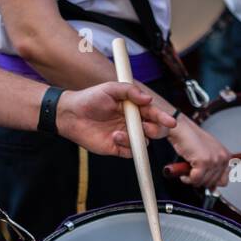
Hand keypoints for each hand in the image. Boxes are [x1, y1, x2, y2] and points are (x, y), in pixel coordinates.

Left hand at [56, 82, 176, 156]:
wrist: (71, 114)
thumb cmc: (90, 98)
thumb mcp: (110, 89)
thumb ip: (130, 91)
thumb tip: (148, 98)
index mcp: (134, 108)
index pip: (153, 114)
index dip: (163, 118)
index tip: (170, 122)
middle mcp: (132, 123)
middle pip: (153, 130)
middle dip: (154, 130)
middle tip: (145, 127)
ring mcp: (125, 136)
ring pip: (143, 142)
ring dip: (135, 138)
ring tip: (119, 132)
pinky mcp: (117, 148)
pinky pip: (130, 152)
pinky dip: (126, 147)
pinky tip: (114, 137)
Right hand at [167, 116, 230, 187]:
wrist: (181, 129)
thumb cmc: (191, 140)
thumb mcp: (206, 155)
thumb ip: (212, 170)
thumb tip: (213, 189)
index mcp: (226, 156)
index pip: (224, 181)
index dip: (211, 183)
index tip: (203, 179)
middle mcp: (222, 158)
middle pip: (213, 184)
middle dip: (200, 180)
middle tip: (192, 172)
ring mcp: (214, 160)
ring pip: (203, 183)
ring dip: (192, 179)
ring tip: (188, 169)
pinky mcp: (204, 161)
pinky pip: (195, 180)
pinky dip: (187, 178)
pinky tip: (184, 171)